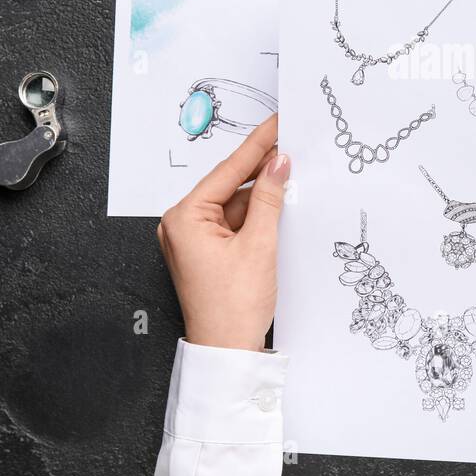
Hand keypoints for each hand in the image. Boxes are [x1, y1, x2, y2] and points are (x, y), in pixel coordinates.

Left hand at [157, 114, 289, 351]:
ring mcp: (192, 240)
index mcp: (184, 218)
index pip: (228, 171)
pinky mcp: (206, 252)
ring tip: (294, 175)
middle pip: (230, 185)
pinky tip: (280, 204)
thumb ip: (270, 198)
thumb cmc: (233, 307)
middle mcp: (181, 225)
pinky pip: (233, 223)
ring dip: (263, 195)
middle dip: (262, 169)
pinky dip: (257, 215)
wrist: (227, 353)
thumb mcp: (259, 245)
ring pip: (235, 204)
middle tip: (292, 144)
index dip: (258, 145)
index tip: (277, 123)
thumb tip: (279, 163)